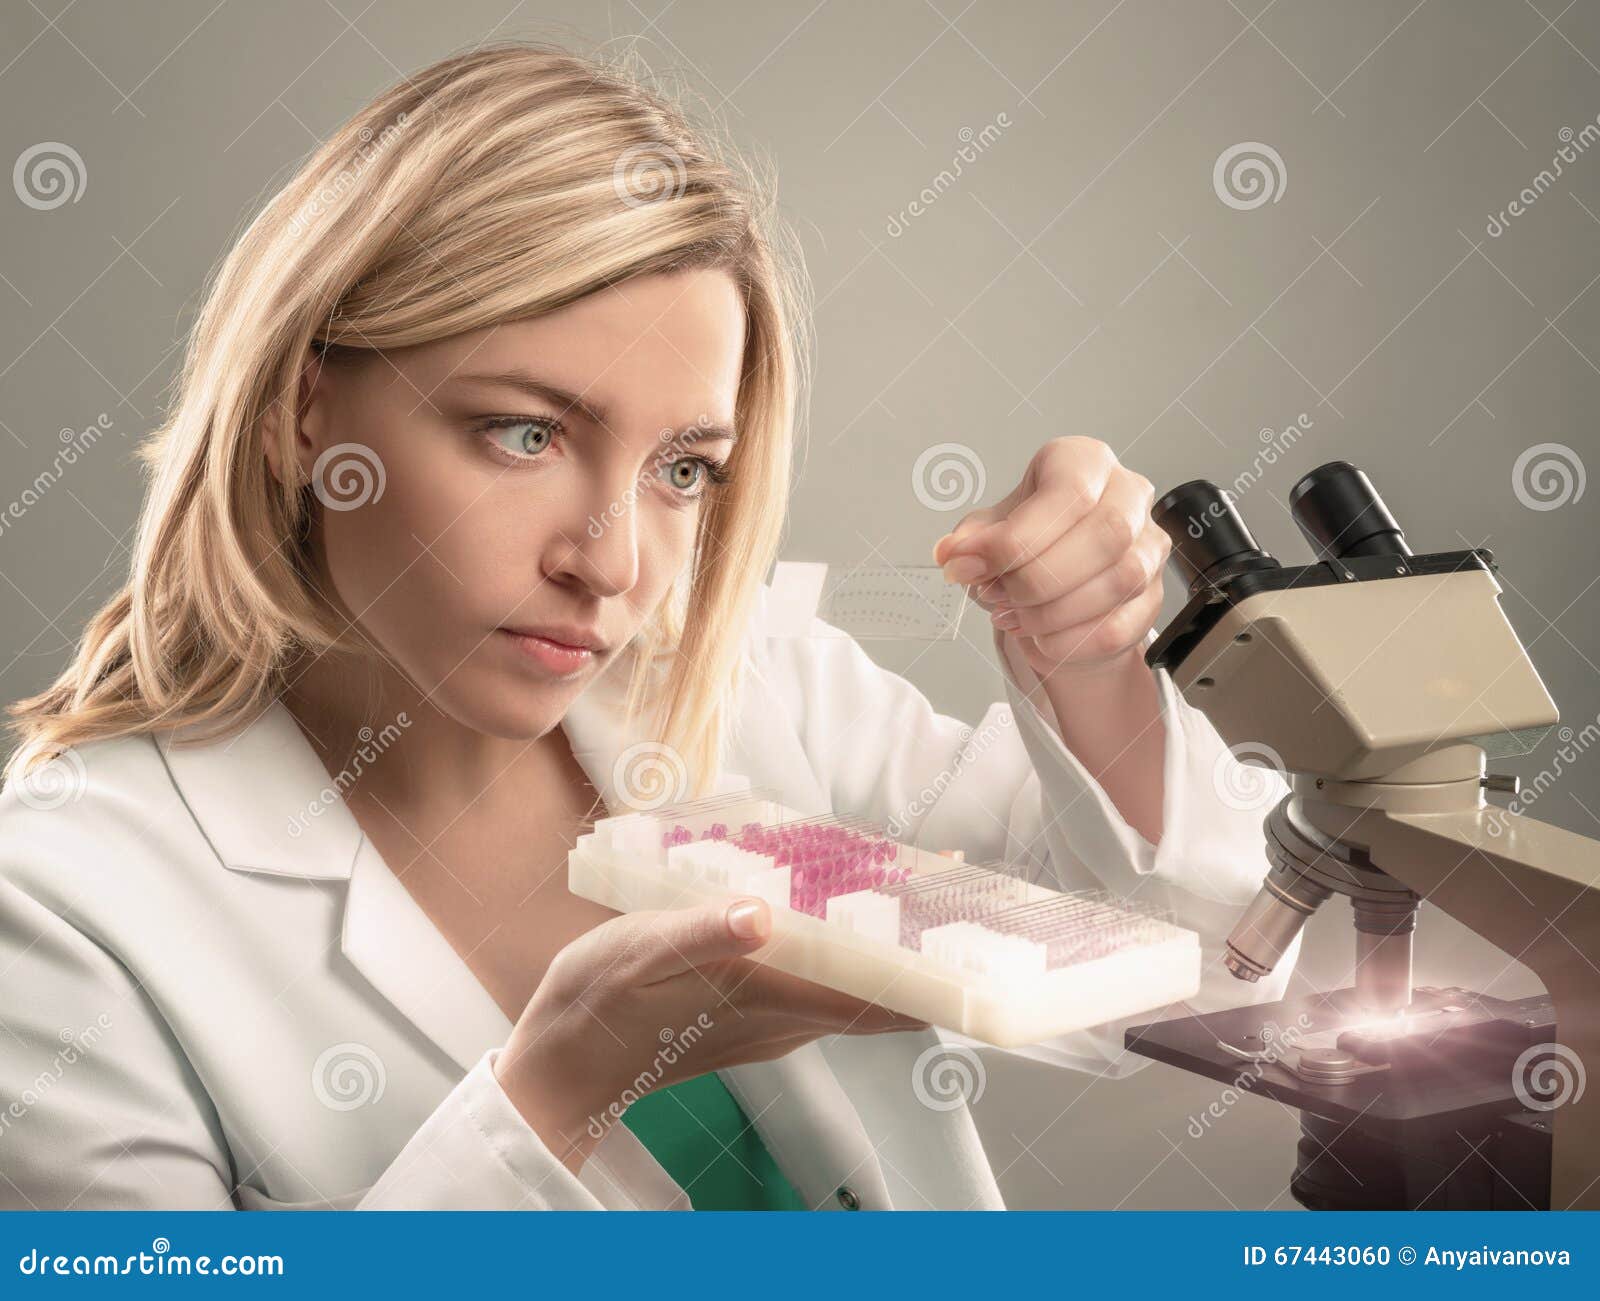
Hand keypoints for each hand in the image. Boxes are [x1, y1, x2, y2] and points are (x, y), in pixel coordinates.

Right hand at [493, 898, 927, 1173]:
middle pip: (882, 995)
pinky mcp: (759, 1021)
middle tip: (954, 891)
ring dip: (894, 957)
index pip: (876, 995)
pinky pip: (829, 994)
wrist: (565, 1065)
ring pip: (859, 996)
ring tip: (916, 898)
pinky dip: (856, 964)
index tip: (971, 936)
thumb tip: (760, 916)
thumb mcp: (638, 950)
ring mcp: (775, 1025)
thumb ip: (702, 932)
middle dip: (925, 953)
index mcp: (767, 996)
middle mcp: (785, 1019)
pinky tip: (850, 928)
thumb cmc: (597, 1003)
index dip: (931, 972)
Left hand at [932, 436, 1169, 678]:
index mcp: (1085, 462)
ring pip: (1119, 582)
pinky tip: (1040, 639)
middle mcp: (1128, 495)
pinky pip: (1121, 626)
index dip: (1016, 538)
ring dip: (1054, 613)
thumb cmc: (1030, 538)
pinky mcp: (1154, 595)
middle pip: (1104, 535)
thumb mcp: (990, 527)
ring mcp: (1149, 545)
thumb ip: (971, 540)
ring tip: (1013, 617)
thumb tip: (955, 555)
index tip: (970, 566)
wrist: (1058, 576)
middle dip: (1039, 578)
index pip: (1067, 494)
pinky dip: (1071, 642)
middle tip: (997, 596)